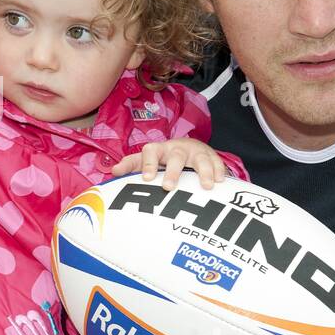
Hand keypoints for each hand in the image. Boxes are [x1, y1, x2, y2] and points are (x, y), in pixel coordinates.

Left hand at [111, 138, 228, 189]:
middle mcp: (177, 149)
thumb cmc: (162, 159)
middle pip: (176, 157)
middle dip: (173, 172)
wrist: (187, 147)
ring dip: (204, 172)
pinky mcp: (211, 156)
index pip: (150, 152)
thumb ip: (130, 165)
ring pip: (200, 159)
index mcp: (159, 149)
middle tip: (169, 187)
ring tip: (207, 186)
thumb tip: (113, 172)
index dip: (148, 164)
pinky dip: (219, 171)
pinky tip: (221, 182)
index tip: (146, 179)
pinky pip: (216, 162)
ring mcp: (195, 151)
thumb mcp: (145, 159)